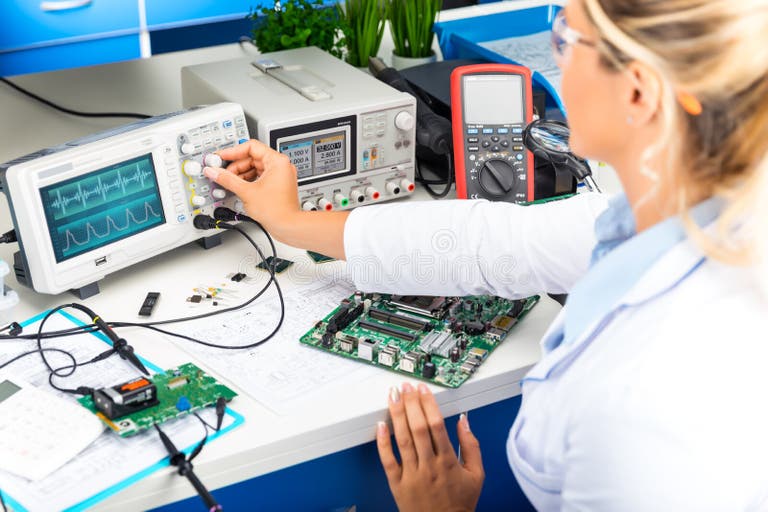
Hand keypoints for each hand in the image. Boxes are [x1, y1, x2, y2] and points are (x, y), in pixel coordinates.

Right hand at [203, 140, 299, 230]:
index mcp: (277, 161)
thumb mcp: (246, 191)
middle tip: (221, 172)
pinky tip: (238, 187)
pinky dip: (248, 180)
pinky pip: (260, 176)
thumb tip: (214, 171)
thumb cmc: (276, 210)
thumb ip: (227, 179)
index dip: (233, 151)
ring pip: (255, 168)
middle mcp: (281, 166)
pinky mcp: (278, 185)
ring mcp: (280, 176)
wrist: (288, 226)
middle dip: (235, 165)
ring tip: (228, 181)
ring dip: (240, 174)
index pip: (251, 147)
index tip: (221, 157)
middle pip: (252, 157)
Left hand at [377, 383, 484, 511]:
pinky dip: (383, 442)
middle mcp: (429, 466)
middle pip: (418, 428)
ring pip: (402, 440)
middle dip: (411, 403)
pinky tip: (380, 425)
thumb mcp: (477, 475)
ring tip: (393, 396)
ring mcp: (412, 475)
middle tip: (406, 387)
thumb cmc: (460, 504)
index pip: (436, 425)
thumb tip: (464, 420)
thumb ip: (472, 445)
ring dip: (397, 415)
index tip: (423, 389)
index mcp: (448, 462)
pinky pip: (387, 461)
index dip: (428, 404)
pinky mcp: (397, 484)